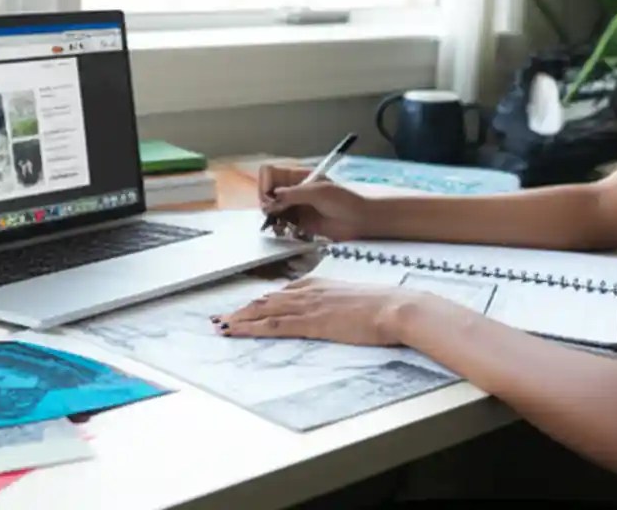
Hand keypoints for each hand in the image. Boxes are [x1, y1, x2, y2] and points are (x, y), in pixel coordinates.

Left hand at [212, 277, 418, 346]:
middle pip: (265, 300)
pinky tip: (236, 331)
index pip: (281, 293)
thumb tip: (332, 311)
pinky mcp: (310, 322)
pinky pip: (272, 324)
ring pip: (262, 311)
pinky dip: (249, 328)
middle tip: (221, 318)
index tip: (246, 308)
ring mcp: (307, 306)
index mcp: (318, 285)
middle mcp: (307, 292)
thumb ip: (337, 303)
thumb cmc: (383, 306)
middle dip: (241, 310)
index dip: (260, 301)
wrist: (395, 307)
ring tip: (220, 326)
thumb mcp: (355, 300)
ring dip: (238, 319)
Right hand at [258, 164, 370, 240]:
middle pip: (267, 191)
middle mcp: (293, 190)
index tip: (270, 196)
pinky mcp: (298, 222)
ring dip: (271, 215)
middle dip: (266, 201)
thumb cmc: (343, 200)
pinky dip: (278, 226)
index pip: (271, 173)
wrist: (359, 220)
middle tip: (272, 212)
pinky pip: (281, 223)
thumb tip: (272, 197)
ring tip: (277, 223)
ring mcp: (295, 206)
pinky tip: (283, 229)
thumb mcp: (318, 192)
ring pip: (272, 208)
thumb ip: (294, 194)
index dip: (265, 183)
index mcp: (297, 176)